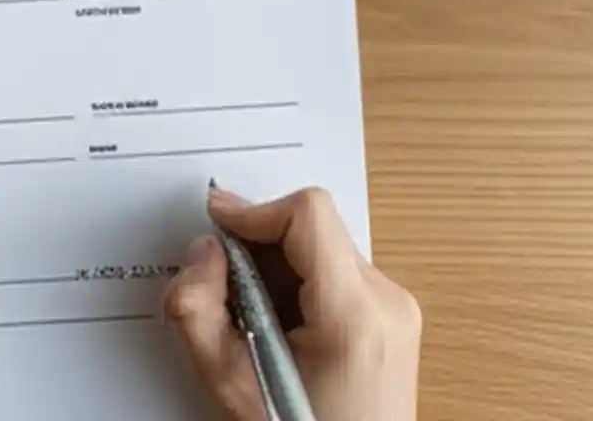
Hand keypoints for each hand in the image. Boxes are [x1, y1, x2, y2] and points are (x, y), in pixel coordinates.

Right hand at [164, 187, 421, 420]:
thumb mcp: (229, 383)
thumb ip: (197, 309)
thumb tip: (202, 254)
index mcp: (354, 314)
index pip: (307, 214)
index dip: (252, 210)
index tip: (216, 221)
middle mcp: (386, 302)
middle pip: (311, 228)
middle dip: (257, 246)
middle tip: (223, 289)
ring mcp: (395, 309)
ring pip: (320, 248)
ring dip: (274, 268)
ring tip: (253, 321)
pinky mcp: (390, 318)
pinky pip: (334, 274)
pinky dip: (295, 285)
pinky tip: (278, 329)